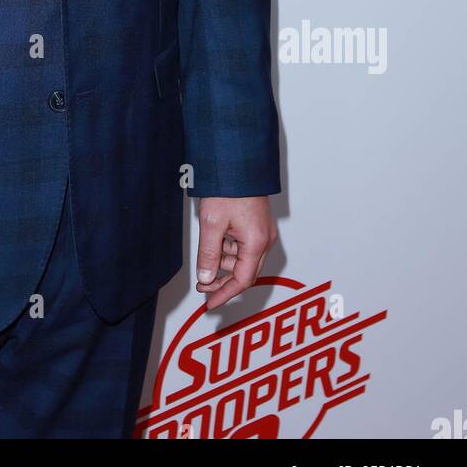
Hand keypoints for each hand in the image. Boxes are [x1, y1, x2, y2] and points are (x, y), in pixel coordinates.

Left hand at [194, 196, 276, 310]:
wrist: (239, 162)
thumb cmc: (229, 188)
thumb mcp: (212, 223)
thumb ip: (209, 254)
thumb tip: (206, 279)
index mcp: (256, 242)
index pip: (242, 280)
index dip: (225, 294)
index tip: (210, 304)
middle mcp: (264, 239)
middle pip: (244, 272)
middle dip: (222, 280)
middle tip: (202, 285)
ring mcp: (263, 232)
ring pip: (242, 259)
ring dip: (223, 262)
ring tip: (206, 252)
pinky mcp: (258, 225)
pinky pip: (244, 246)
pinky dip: (228, 249)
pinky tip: (215, 241)